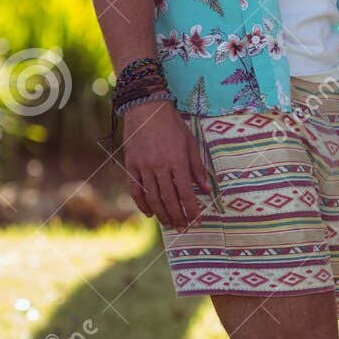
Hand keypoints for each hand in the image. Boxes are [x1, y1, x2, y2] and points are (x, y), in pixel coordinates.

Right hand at [122, 99, 210, 229]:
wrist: (146, 110)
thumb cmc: (173, 126)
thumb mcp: (191, 143)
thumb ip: (198, 168)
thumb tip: (208, 189)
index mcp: (178, 161)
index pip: (186, 192)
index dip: (192, 208)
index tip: (197, 220)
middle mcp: (160, 167)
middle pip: (169, 198)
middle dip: (177, 215)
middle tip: (183, 227)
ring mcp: (143, 167)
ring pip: (153, 197)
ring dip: (162, 213)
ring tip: (169, 224)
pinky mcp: (131, 166)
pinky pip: (136, 190)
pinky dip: (143, 204)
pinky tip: (150, 213)